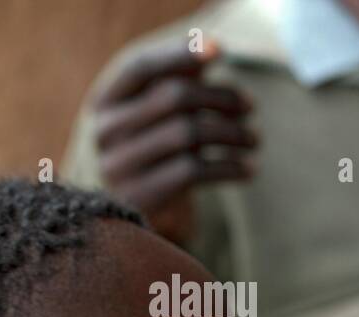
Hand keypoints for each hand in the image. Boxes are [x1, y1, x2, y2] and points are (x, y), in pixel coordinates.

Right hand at [93, 40, 256, 243]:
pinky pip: (195, 172)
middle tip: (251, 107)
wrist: (135, 225)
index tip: (219, 51)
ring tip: (255, 139)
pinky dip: (231, 167)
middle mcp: (105, 131)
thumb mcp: (159, 122)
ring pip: (189, 134)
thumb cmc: (156, 162)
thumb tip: (211, 48)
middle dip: (221, 98)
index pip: (140, 67)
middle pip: (174, 98)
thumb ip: (177, 86)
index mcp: (104, 103)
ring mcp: (118, 165)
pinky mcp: (141, 197)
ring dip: (233, 133)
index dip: (179, 56)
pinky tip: (250, 169)